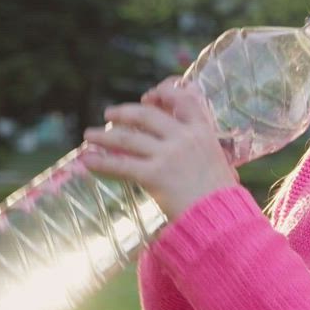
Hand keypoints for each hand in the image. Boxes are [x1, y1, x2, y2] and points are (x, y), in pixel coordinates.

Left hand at [79, 78, 238, 220]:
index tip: (148, 96)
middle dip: (125, 112)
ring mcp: (169, 155)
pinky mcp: (154, 175)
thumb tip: (179, 145)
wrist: (221, 218)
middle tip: (109, 114)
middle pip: (147, 115)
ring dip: (104, 135)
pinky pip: (121, 165)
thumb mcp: (217, 160)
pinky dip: (101, 162)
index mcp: (203, 130)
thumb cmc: (221, 195)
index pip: (183, 97)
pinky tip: (87, 160)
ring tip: (89, 135)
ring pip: (128, 138)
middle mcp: (185, 137)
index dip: (163, 91)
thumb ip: (199, 148)